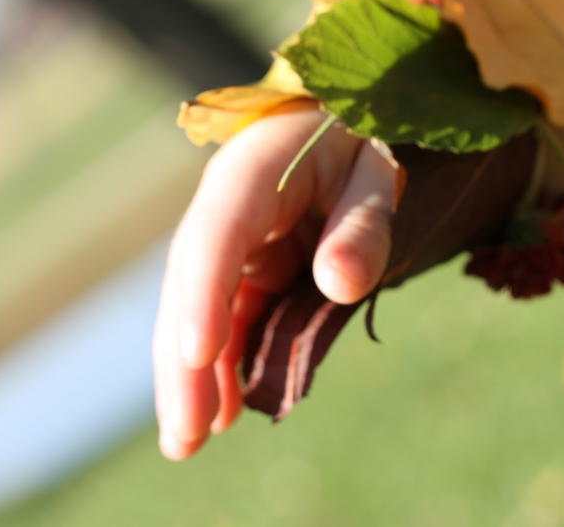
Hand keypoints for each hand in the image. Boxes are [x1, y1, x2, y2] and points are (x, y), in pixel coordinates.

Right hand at [153, 108, 396, 459]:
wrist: (346, 125)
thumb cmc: (364, 139)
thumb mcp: (378, 169)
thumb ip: (363, 222)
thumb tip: (340, 284)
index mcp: (253, 169)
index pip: (218, 232)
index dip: (205, 293)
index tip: (199, 353)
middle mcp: (226, 208)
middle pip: (193, 284)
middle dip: (185, 361)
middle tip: (185, 434)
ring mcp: (232, 241)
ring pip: (200, 310)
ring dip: (195, 375)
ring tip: (192, 440)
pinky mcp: (247, 267)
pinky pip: (229, 317)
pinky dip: (224, 362)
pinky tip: (222, 409)